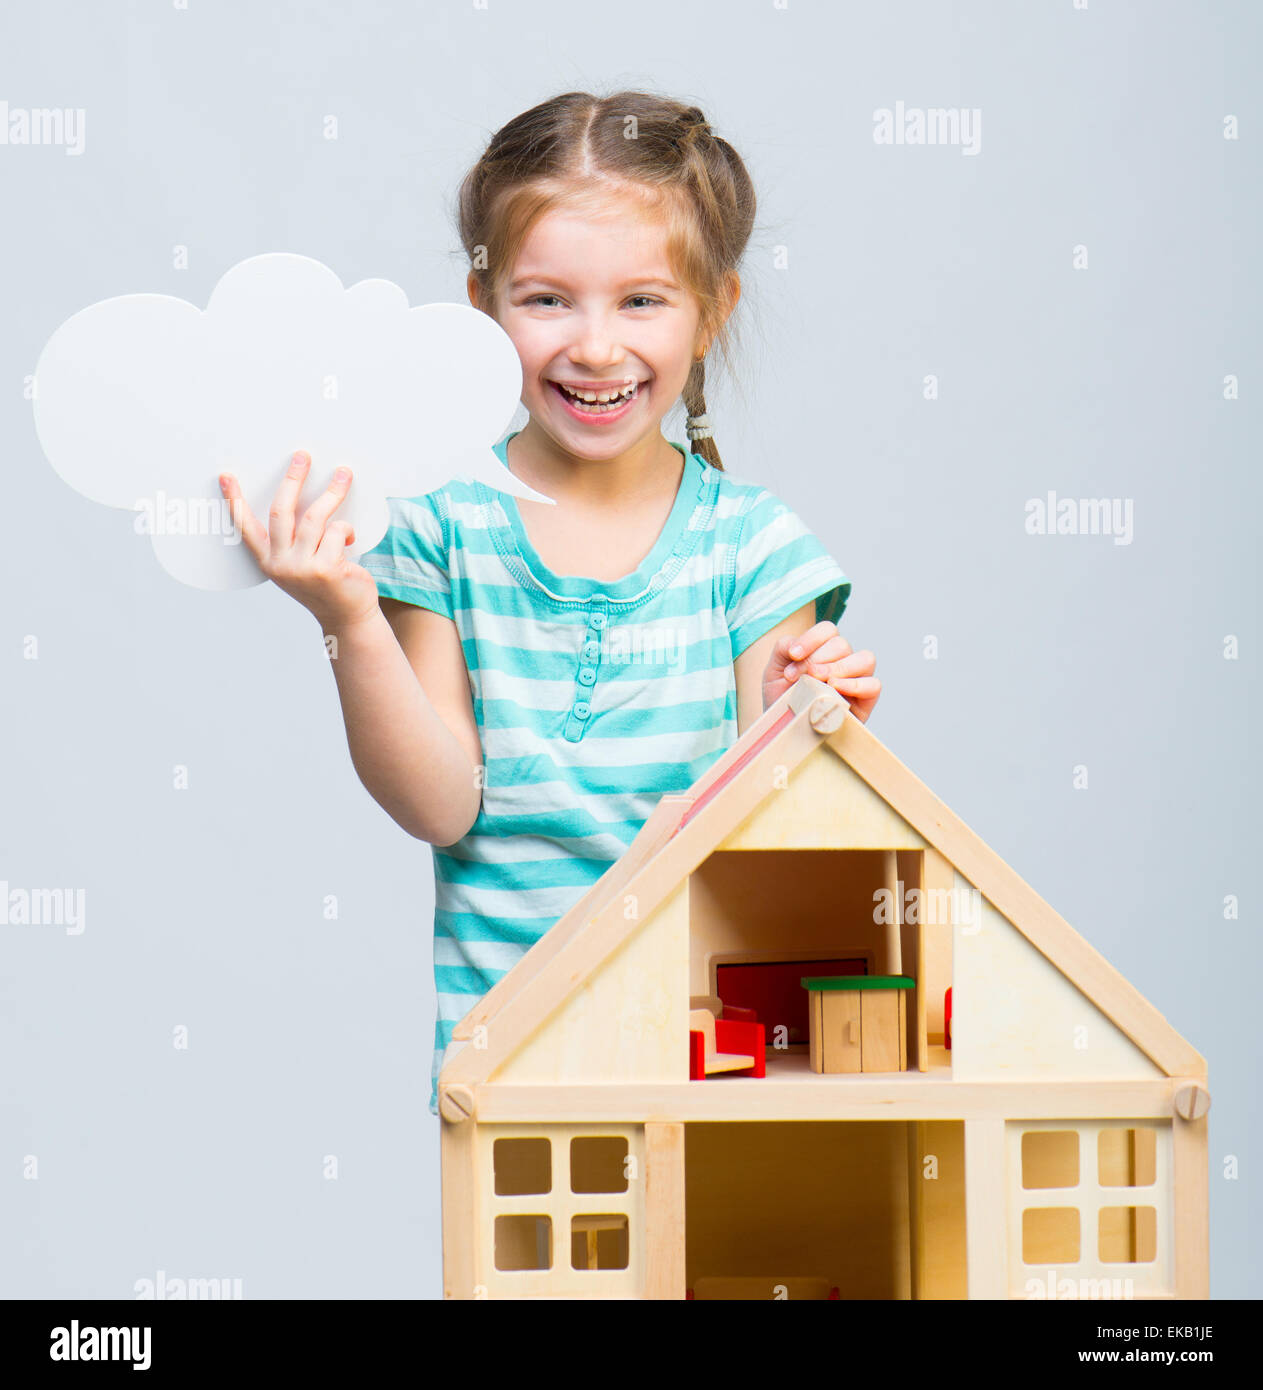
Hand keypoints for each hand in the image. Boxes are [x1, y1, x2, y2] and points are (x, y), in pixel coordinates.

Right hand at [218, 451, 380, 634]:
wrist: (348, 618)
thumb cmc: (327, 586)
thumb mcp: (301, 565)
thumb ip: (296, 541)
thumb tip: (307, 498)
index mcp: (269, 562)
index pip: (246, 527)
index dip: (235, 501)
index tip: (225, 476)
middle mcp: (281, 565)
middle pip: (282, 511)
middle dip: (292, 479)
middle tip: (302, 456)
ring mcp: (303, 568)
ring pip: (315, 517)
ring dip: (332, 492)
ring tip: (344, 474)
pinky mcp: (327, 569)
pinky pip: (336, 531)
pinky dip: (346, 529)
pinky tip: (350, 538)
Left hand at [762, 621, 880, 723]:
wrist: (783, 728)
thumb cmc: (781, 698)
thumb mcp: (774, 670)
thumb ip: (783, 648)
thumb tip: (797, 646)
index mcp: (824, 649)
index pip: (828, 630)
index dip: (812, 638)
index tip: (793, 654)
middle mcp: (843, 661)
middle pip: (842, 644)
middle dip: (818, 659)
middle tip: (801, 676)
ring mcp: (856, 680)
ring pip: (865, 659)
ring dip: (839, 668)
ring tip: (818, 680)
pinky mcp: (865, 701)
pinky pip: (873, 685)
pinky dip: (856, 684)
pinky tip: (834, 689)